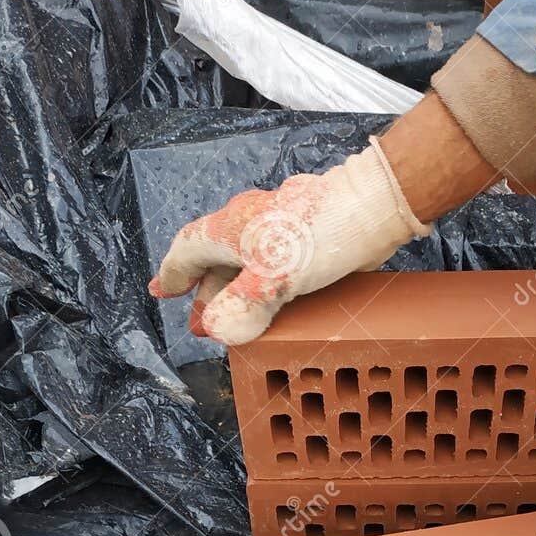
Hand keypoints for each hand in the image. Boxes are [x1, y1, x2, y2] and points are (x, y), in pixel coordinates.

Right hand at [149, 137, 429, 345]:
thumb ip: (241, 306)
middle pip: (216, 258)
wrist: (373, 207)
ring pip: (245, 259)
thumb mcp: (272, 280)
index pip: (188, 249)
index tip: (162, 293)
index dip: (173, 274)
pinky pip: (272, 261)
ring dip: (235, 291)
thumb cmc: (318, 239)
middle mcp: (249, 220)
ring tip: (233, 321)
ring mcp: (278, 225)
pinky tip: (274, 302)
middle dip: (206, 294)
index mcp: (230, 227)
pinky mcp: (306, 232)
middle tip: (200, 325)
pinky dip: (263, 283)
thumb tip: (216, 328)